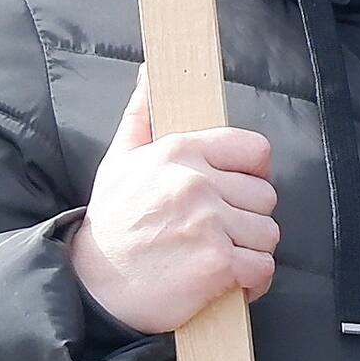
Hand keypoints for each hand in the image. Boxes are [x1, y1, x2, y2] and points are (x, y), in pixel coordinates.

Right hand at [68, 92, 279, 337]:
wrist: (91, 289)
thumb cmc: (112, 225)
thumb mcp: (120, 163)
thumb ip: (142, 116)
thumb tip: (151, 72)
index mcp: (178, 152)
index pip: (255, 150)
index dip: (253, 175)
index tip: (235, 193)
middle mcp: (195, 183)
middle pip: (266, 196)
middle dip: (247, 218)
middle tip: (214, 233)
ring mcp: (208, 224)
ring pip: (268, 233)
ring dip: (249, 251)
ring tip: (213, 256)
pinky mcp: (217, 265)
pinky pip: (263, 269)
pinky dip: (250, 282)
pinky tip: (224, 282)